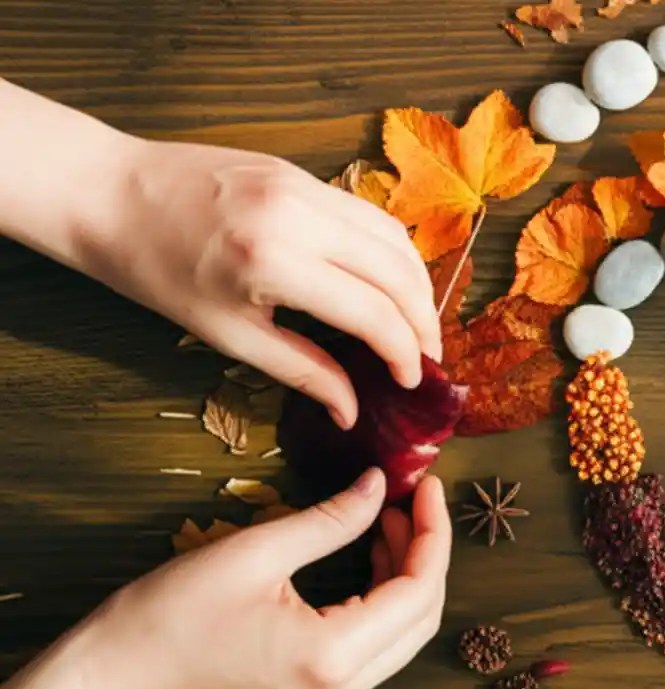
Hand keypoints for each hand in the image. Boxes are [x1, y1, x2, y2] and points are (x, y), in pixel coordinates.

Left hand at [0, 80, 438, 427]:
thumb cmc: (154, 271)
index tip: (409, 381)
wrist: (108, 192)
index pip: (373, 312)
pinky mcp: (301, 171)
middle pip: (398, 271)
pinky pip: (368, 213)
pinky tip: (388, 280)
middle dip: (424, 319)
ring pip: (394, 235)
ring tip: (416, 321)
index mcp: (273, 263)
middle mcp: (300, 216)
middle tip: (427, 356)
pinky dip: (391, 250)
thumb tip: (351, 410)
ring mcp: (304, 185)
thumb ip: (301, 369)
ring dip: (417, 281)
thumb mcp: (226, 333)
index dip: (403, 352)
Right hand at [0, 469, 451, 688]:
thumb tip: (379, 487)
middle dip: (426, 553)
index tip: (428, 486)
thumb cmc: (163, 623)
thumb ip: (329, 521)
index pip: (419, 591)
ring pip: (399, 636)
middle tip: (412, 499)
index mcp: (332, 656)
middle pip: (420, 618)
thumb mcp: (251, 554)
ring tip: (388, 519)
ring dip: (404, 576)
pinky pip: (370, 648)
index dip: (433, 532)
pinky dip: (380, 601)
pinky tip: (366, 557)